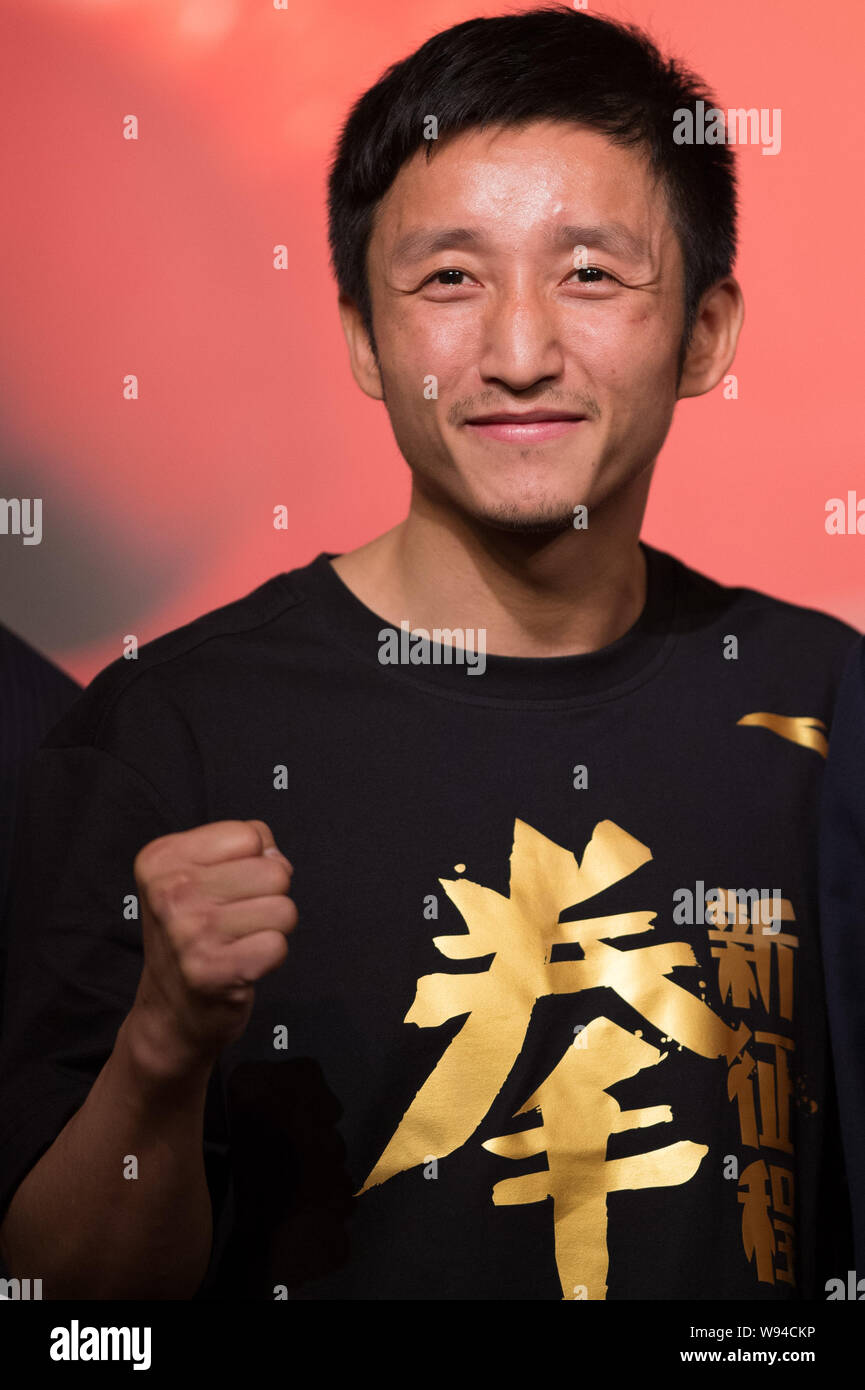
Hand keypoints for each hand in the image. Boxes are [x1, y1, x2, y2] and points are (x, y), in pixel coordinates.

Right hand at [128, 819, 296, 1073]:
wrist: (171, 1009)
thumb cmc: (196, 931)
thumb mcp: (200, 872)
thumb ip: (246, 845)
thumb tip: (277, 860)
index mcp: (162, 858)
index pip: (250, 834)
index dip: (252, 860)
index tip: (224, 887)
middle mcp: (169, 892)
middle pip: (274, 871)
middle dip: (268, 895)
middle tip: (235, 919)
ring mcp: (189, 933)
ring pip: (284, 909)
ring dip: (271, 928)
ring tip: (239, 941)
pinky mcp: (212, 971)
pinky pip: (278, 946)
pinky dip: (269, 957)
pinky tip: (241, 964)